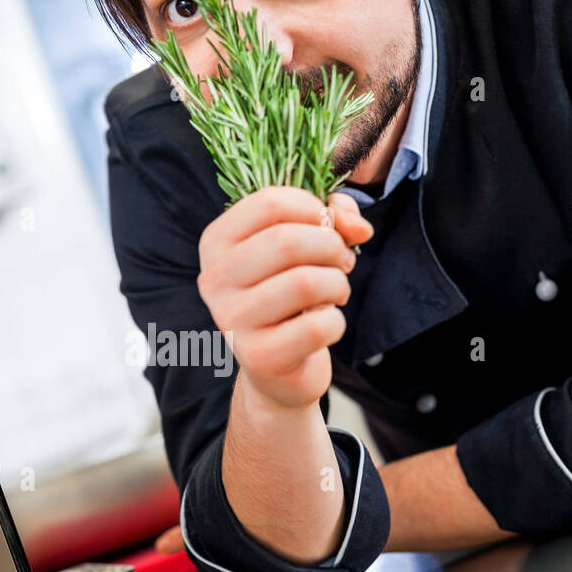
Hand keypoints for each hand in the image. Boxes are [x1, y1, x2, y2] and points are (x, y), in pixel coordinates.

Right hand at [197, 185, 372, 409]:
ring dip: (337, 284)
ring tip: (336, 292)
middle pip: (288, 240)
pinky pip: (316, 327)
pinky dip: (336, 323)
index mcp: (217, 242)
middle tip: (342, 262)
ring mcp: (232, 320)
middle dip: (332, 247)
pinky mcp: (258, 356)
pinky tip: (326, 326)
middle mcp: (214, 279)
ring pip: (305, 283)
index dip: (315, 209)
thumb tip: (357, 225)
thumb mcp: (305, 246)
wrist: (277, 368)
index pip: (270, 203)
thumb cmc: (289, 295)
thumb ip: (332, 217)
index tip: (329, 226)